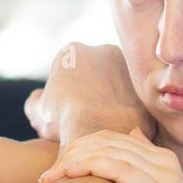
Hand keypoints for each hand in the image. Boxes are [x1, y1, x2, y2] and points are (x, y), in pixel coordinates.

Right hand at [23, 43, 155, 147]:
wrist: (99, 133)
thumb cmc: (63, 121)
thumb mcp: (37, 113)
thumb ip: (35, 101)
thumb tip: (38, 98)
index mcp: (73, 51)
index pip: (68, 67)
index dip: (65, 91)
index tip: (67, 110)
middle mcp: (104, 49)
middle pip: (97, 70)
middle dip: (94, 88)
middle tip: (89, 115)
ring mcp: (128, 65)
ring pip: (120, 82)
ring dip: (115, 98)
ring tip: (106, 123)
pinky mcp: (147, 85)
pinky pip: (138, 100)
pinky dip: (132, 112)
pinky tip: (122, 128)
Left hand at [38, 128, 182, 182]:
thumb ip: (134, 181)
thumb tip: (117, 159)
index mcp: (162, 160)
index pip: (111, 139)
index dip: (77, 148)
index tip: (53, 168)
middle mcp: (166, 162)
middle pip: (108, 142)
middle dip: (71, 153)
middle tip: (46, 174)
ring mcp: (166, 177)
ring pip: (110, 153)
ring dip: (73, 161)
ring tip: (49, 178)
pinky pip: (120, 171)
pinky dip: (91, 168)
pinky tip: (69, 176)